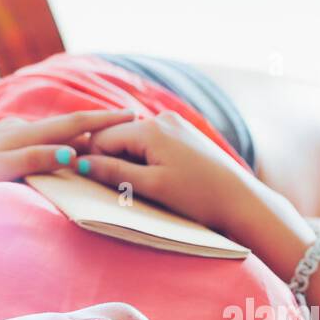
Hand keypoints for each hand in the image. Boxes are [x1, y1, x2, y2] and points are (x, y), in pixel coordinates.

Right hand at [0, 109, 136, 240]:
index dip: (99, 121)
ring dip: (89, 132)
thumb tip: (53, 161)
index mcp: (20, 133)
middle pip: (70, 123)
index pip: (67, 125)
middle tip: (140, 114)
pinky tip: (73, 156)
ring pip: (55, 135)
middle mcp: (17, 133)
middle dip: (105, 119)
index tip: (130, 118)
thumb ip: (23, 160)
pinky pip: (27, 158)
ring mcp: (5, 147)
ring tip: (122, 127)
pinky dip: (51, 155)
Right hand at [77, 111, 264, 233]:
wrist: (241, 200)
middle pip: (117, 136)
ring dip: (130, 162)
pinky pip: (152, 142)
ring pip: (134, 140)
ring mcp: (175, 124)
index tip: (102, 186)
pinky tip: (160, 179)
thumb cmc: (198, 196)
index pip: (101, 138)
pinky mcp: (185, 134)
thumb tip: (79, 163)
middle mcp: (162, 118)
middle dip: (113, 160)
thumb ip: (113, 173)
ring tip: (146, 187)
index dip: (95, 162)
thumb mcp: (151, 187)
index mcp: (150, 129)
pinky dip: (147, 159)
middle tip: (124, 189)